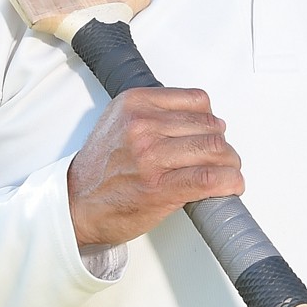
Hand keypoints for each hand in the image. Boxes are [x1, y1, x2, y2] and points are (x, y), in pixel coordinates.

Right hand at [66, 88, 242, 248]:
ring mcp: (151, 157)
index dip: (210, 119)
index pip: (197, 100)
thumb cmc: (99, 170)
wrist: (75, 205)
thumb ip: (154, 113)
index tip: (210, 132)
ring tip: (227, 172)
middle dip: (222, 144)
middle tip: (220, 158)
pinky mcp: (161, 188)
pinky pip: (211, 178)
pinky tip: (232, 185)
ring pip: (215, 150)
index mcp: (134, 103)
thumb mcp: (119, 122)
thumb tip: (201, 120)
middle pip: (210, 126)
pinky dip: (230, 181)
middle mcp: (142, 126)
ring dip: (230, 163)